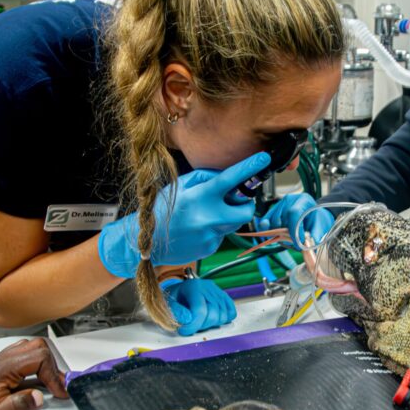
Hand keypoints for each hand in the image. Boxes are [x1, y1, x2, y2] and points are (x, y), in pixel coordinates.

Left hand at [0, 338, 67, 409]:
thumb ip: (17, 408)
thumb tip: (37, 397)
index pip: (37, 357)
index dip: (53, 375)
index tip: (59, 393)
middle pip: (34, 347)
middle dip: (51, 366)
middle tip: (57, 387)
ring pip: (27, 350)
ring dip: (43, 366)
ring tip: (49, 385)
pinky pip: (19, 361)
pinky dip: (33, 369)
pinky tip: (34, 387)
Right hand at [98, 153, 270, 277]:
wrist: (146, 241)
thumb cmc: (162, 210)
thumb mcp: (180, 186)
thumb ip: (205, 178)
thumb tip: (227, 176)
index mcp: (199, 197)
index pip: (230, 179)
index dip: (249, 168)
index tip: (264, 160)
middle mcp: (207, 217)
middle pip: (245, 210)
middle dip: (245, 204)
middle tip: (235, 200)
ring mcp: (210, 235)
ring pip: (234, 224)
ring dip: (228, 216)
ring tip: (206, 214)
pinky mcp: (210, 249)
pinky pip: (222, 235)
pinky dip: (216, 229)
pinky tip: (198, 228)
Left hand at [161, 277, 235, 335]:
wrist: (181, 289)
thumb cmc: (175, 296)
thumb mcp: (169, 302)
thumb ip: (177, 312)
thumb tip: (188, 321)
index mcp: (194, 287)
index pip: (200, 310)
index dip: (193, 325)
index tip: (184, 331)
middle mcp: (209, 288)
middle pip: (213, 315)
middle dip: (201, 326)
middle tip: (191, 325)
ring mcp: (218, 292)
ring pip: (223, 316)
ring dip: (211, 324)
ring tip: (200, 321)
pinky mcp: (224, 297)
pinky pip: (231, 313)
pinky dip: (223, 320)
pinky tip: (211, 318)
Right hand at [257, 193, 333, 247]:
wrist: (313, 216)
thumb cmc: (317, 220)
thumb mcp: (321, 226)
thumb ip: (316, 234)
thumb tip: (308, 245)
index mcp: (304, 199)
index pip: (294, 213)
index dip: (294, 229)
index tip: (299, 242)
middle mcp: (290, 199)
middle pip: (282, 218)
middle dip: (287, 234)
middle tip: (295, 243)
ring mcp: (280, 204)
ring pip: (273, 221)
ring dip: (278, 233)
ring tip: (289, 239)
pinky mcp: (273, 210)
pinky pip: (266, 220)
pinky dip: (266, 230)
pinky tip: (268, 237)